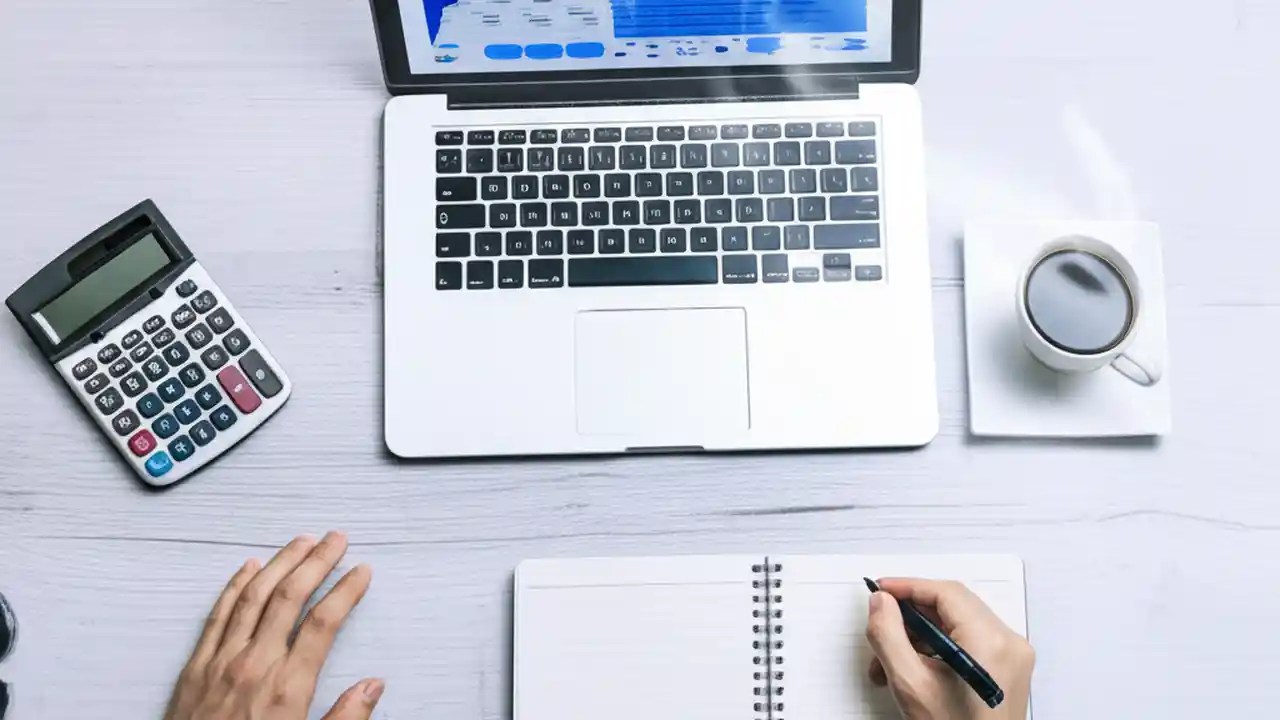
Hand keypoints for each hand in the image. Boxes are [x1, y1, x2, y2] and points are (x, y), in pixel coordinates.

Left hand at [165, 532, 379, 719]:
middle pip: (290, 597)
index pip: (323, 623)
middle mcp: (254, 666)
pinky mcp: (194, 669)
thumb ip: (345, 719)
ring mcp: (220, 663)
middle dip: (317, 562)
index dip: (346, 591)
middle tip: (337, 538)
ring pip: (254, 597)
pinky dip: (234, 586)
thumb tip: (373, 685)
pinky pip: (217, 616)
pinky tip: (248, 568)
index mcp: (288, 688)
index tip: (362, 571)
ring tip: (301, 541)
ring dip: (280, 563)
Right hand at [865, 578, 1033, 719]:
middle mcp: (1009, 644)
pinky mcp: (1007, 670)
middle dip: (910, 617)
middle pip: (952, 606)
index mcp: (991, 642)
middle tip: (882, 622)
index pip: (945, 593)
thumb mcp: (910, 683)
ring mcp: (1012, 657)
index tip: (882, 591)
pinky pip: (968, 642)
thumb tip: (882, 604)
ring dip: (919, 636)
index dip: (908, 587)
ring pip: (957, 625)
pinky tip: (913, 668)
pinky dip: (937, 649)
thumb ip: (889, 635)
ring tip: (890, 661)